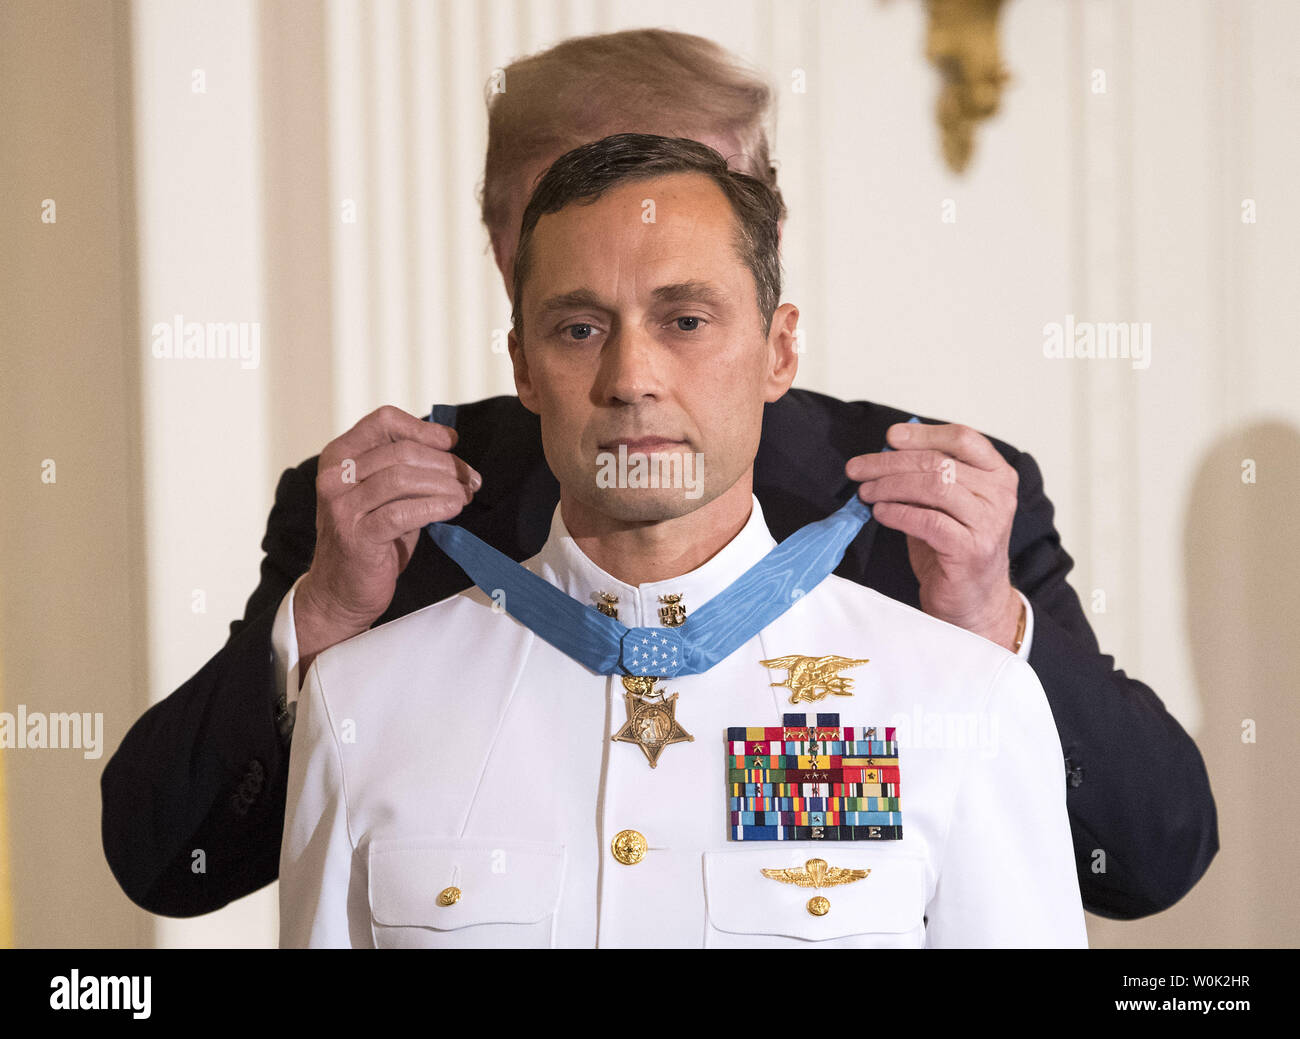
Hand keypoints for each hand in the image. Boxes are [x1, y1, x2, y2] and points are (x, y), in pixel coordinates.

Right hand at [295, 405, 480, 671]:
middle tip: (470, 479)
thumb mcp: (384, 495)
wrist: (341, 591)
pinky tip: (453, 508)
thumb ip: (406, 469)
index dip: (423, 428)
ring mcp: (343, 507)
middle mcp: (335, 478)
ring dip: (444, 484)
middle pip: (401, 451)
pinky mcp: (358, 536)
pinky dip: (435, 506)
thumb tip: (450, 447)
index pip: (383, 421)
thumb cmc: (370, 540)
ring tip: (466, 495)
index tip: (451, 442)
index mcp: (339, 457)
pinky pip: (404, 512)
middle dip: (445, 463)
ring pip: (402, 478)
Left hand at [846, 422, 1022, 649]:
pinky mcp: (971, 550)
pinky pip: (928, 520)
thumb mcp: (944, 504)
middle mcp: (998, 494)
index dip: (923, 434)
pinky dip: (898, 512)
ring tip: (865, 492)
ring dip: (890, 486)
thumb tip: (885, 454)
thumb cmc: (953, 549)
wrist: (973, 600)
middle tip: (858, 469)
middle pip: (939, 462)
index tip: (890, 437)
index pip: (963, 438)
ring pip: (934, 486)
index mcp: (997, 474)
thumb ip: (926, 478)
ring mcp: (988, 522)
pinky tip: (880, 512)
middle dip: (890, 462)